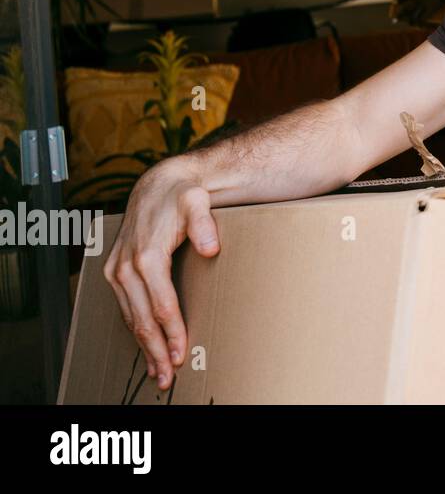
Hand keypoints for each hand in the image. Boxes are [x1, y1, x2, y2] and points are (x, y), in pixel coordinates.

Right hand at [102, 159, 219, 389]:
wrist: (158, 184)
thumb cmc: (181, 194)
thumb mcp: (197, 201)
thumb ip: (204, 224)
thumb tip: (212, 247)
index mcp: (146, 256)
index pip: (161, 304)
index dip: (172, 331)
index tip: (182, 353)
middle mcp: (126, 267)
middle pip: (141, 318)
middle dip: (155, 349)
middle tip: (167, 377)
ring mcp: (117, 271)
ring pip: (130, 317)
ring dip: (143, 346)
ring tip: (158, 371)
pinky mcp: (115, 272)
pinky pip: (126, 308)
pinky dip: (136, 329)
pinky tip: (147, 344)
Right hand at [392, 0, 444, 26]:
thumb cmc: (442, 3)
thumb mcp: (440, 12)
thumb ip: (438, 20)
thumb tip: (431, 26)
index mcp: (429, 12)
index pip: (420, 22)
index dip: (418, 25)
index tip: (417, 27)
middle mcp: (422, 6)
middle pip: (412, 17)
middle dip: (406, 22)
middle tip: (401, 25)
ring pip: (407, 8)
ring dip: (400, 15)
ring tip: (394, 20)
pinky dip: (400, 0)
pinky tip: (394, 3)